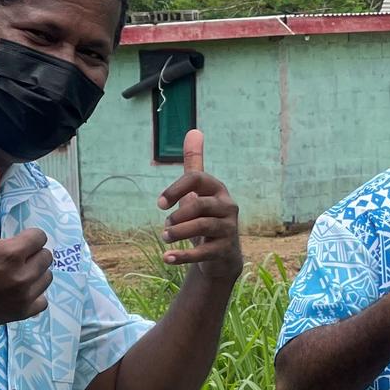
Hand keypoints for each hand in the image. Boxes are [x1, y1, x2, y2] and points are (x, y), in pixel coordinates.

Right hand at [0, 164, 52, 329]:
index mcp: (13, 253)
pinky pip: (42, 300)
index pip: (39, 237)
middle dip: (31, 253)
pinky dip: (33, 295)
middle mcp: (23, 276)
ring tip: (12, 272)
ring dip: (34, 272)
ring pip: (46, 277)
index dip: (26, 237)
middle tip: (10, 257)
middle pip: (46, 256)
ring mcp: (24, 296)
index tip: (10, 241)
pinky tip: (16, 290)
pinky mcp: (22, 313)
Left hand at [158, 130, 243, 281]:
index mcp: (217, 190)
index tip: (160, 204)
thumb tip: (194, 131)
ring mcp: (229, 229)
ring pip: (203, 226)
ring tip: (164, 238)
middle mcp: (227, 207)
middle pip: (200, 204)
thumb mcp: (199, 190)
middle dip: (178, 215)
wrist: (222, 254)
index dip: (175, 189)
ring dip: (179, 233)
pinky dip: (184, 256)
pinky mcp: (225, 250)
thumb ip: (195, 163)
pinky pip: (204, 252)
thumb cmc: (206, 216)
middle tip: (165, 226)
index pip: (197, 179)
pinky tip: (167, 258)